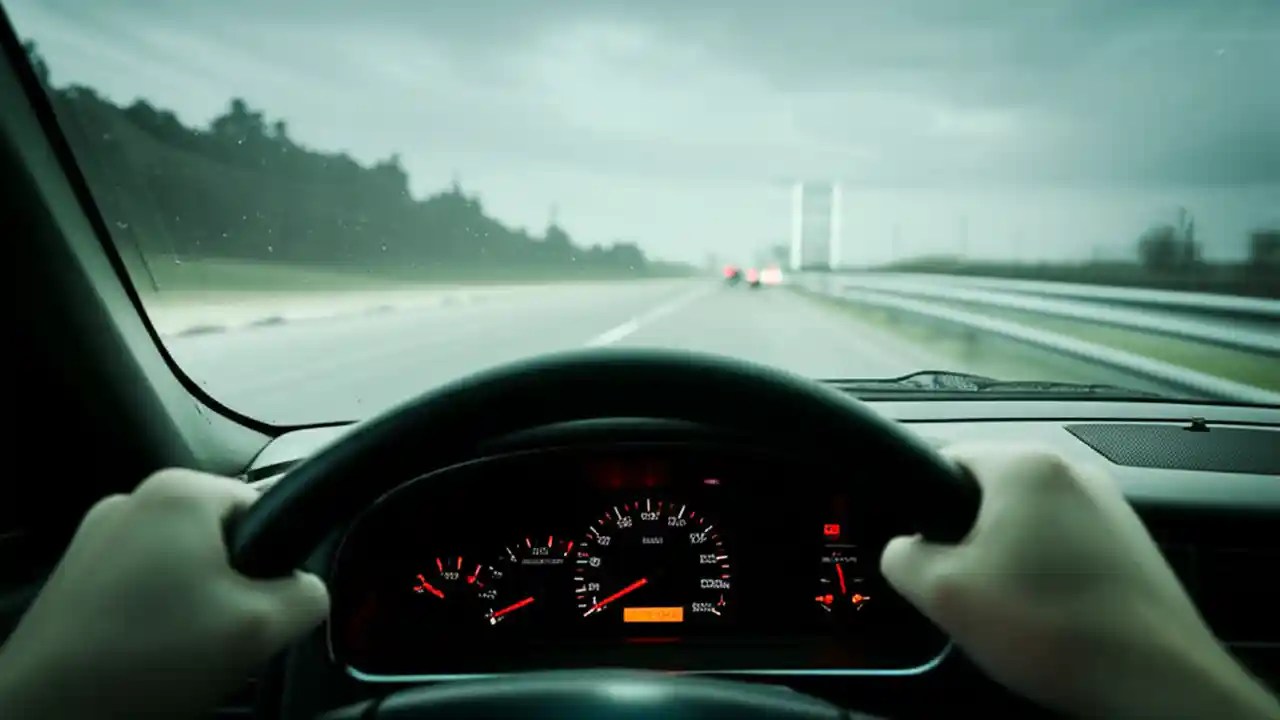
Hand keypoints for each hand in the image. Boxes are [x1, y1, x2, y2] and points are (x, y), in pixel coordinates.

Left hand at [0, 469, 328, 719]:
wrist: (52, 711)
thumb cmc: (150, 657)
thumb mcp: (263, 628)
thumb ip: (309, 595)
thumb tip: (306, 590)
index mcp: (181, 490)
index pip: (266, 510)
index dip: (275, 564)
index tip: (259, 609)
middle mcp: (135, 498)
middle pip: (223, 539)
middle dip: (232, 588)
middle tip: (225, 636)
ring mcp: (97, 536)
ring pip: (183, 566)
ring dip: (195, 605)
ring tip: (183, 650)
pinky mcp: (76, 575)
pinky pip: (144, 585)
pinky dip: (157, 615)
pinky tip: (151, 653)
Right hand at [881, 444, 1277, 718]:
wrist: (1154, 683)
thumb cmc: (1051, 628)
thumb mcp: (942, 593)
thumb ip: (901, 557)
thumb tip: (905, 550)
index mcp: (1025, 464)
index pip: (946, 458)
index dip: (925, 508)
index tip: (929, 556)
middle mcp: (1072, 470)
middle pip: (990, 494)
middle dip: (971, 539)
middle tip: (969, 590)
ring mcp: (1111, 506)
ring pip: (1029, 523)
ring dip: (1011, 559)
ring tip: (1014, 610)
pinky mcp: (1133, 544)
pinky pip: (1067, 547)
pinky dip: (1050, 575)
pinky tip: (1052, 616)